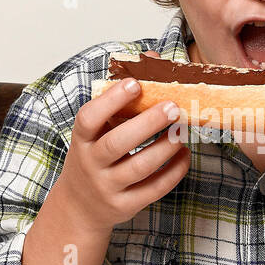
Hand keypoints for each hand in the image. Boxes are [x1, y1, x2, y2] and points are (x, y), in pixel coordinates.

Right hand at [53, 72, 188, 236]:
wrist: (80, 206)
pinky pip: (154, 189)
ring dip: (165, 147)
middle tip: (173, 107)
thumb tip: (153, 59)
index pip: (88, 118)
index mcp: (82, 140)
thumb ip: (120, 98)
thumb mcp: (97, 131)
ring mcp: (107, 187)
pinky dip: (173, 171)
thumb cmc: (95, 157)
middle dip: (148, 123)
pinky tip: (184, 154)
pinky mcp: (125, 205)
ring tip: (183, 131)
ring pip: (140, 167)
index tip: (135, 83)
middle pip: (117, 143)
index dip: (110, 100)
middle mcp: (91, 164)